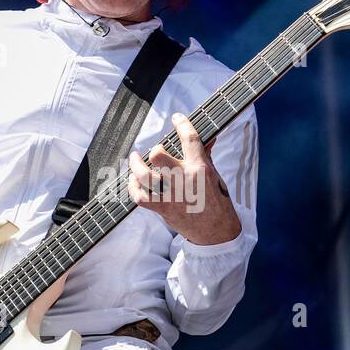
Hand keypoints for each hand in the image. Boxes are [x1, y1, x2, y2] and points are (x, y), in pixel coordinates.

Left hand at [127, 113, 241, 245]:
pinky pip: (139, 196)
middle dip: (154, 151)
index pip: (190, 138)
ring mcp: (171, 196)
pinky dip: (133, 187)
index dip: (181, 123)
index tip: (176, 118)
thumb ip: (205, 156)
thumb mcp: (215, 176)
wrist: (216, 231)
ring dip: (135, 166)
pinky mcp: (163, 209)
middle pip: (157, 155)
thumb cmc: (216, 201)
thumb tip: (208, 138)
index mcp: (200, 169)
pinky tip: (133, 181)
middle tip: (153, 152)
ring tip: (134, 159)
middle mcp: (184, 180)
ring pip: (144, 176)